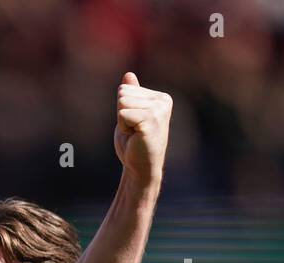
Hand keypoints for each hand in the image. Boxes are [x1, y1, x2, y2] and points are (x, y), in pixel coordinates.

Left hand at [113, 72, 171, 186]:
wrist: (140, 167)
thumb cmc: (134, 143)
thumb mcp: (130, 114)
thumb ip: (132, 95)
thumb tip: (128, 74)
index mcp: (160, 97)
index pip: (124, 89)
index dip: (121, 109)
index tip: (133, 124)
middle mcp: (162, 101)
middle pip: (122, 93)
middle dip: (120, 114)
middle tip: (132, 130)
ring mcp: (158, 110)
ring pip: (122, 103)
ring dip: (122, 121)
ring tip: (134, 133)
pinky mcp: (151, 120)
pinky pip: (123, 114)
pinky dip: (123, 127)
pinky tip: (134, 136)